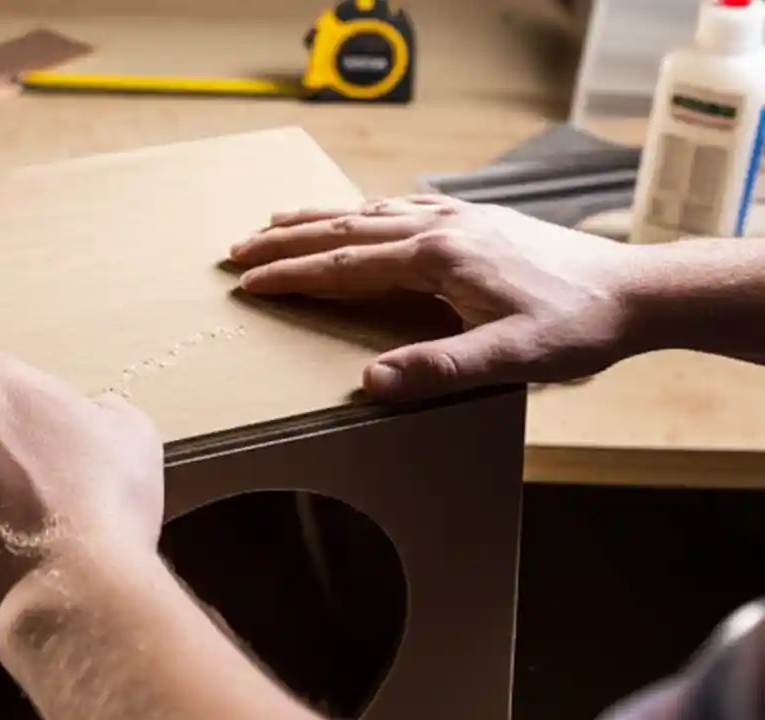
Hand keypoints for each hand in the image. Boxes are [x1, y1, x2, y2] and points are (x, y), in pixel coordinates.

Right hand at [229, 195, 642, 399]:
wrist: (636, 291)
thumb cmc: (575, 327)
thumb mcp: (510, 359)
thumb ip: (439, 369)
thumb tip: (369, 383)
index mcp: (437, 258)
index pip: (344, 265)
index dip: (291, 273)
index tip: (247, 280)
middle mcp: (440, 227)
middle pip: (344, 229)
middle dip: (286, 240)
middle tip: (237, 248)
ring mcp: (457, 218)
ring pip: (368, 212)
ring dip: (317, 219)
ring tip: (275, 221)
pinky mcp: (475, 221)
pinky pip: (401, 208)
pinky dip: (362, 210)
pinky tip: (358, 213)